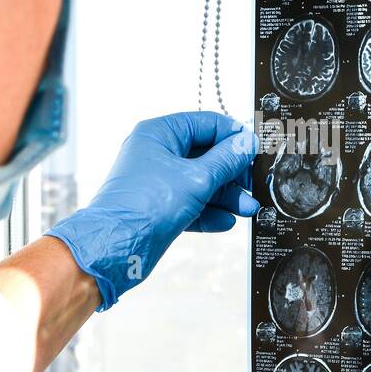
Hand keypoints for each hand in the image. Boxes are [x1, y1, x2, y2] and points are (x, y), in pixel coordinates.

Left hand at [45, 111, 258, 309]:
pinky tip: (226, 220)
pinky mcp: (160, 208)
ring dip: (226, 195)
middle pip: (206, 155)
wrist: (116, 247)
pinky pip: (191, 204)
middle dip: (232, 173)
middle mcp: (157, 154)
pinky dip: (209, 212)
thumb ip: (226, 160)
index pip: (206, 123)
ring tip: (247, 207)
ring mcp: (158, 182)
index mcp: (159, 134)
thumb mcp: (197, 178)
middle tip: (252, 183)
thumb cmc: (143, 206)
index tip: (254, 148)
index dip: (233, 136)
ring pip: (201, 182)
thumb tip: (245, 143)